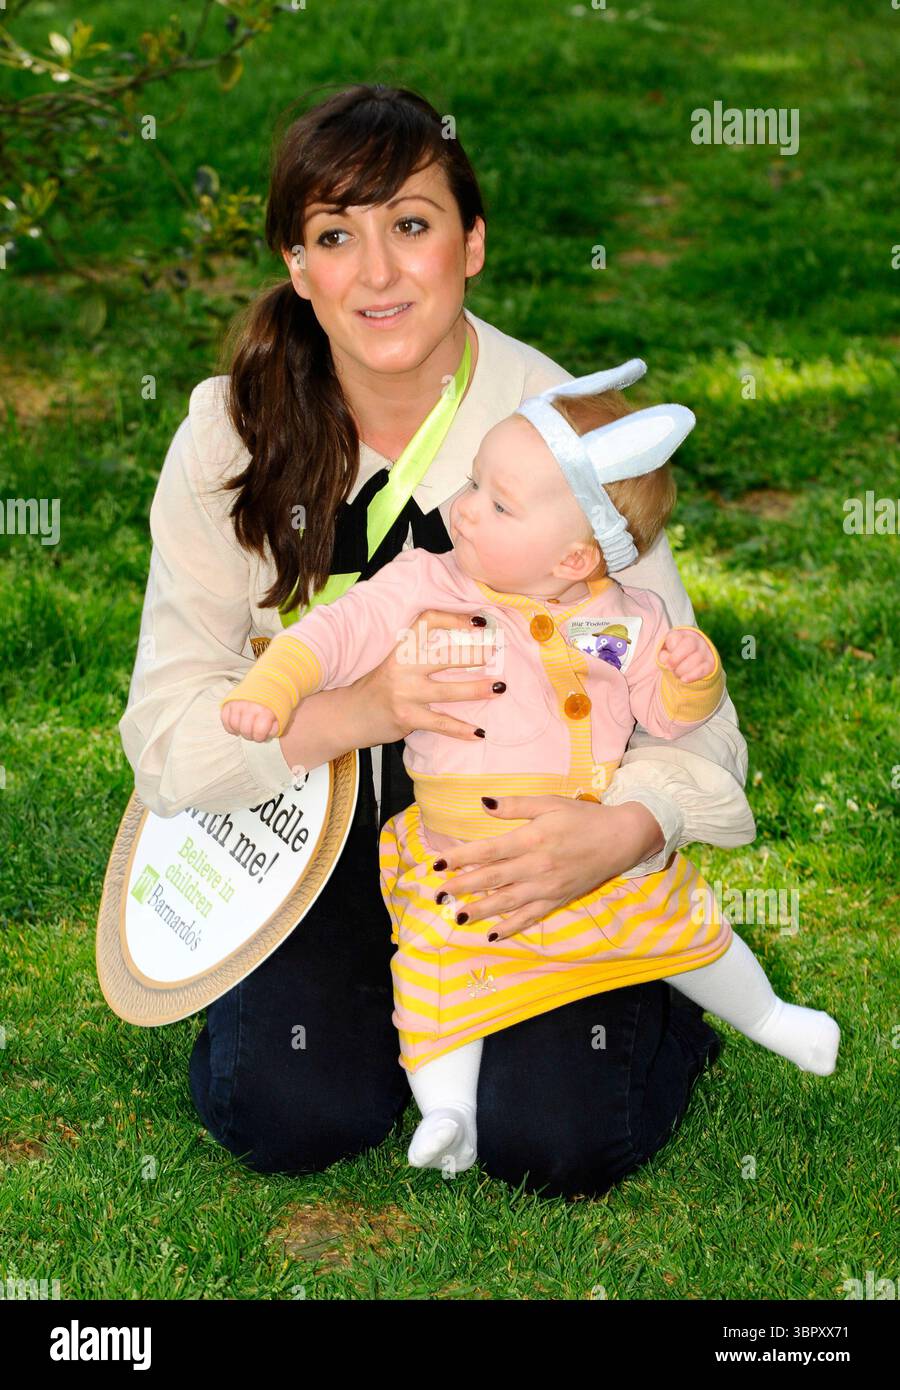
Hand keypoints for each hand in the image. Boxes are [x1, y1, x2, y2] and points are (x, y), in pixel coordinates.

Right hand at [221, 699, 278, 741]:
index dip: (260, 737)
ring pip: (233, 725)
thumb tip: (265, 736)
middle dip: (250, 735)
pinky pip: (224, 718)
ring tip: (246, 728)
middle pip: (245, 730)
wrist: (270, 680)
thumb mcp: (282, 715)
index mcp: (265, 710)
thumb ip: (274, 728)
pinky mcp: (230, 700)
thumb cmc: (276, 700)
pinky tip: (237, 726)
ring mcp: (238, 702)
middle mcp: (250, 706)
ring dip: (239, 730)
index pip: (258, 732)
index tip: (262, 735)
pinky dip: (229, 725)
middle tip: (254, 732)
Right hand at [347, 608, 505, 744]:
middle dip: (474, 655)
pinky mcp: (407, 718)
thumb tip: (467, 648)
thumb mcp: (395, 662)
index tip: (478, 622)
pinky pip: (441, 723)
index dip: (453, 618)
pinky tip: (479, 733)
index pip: (427, 622)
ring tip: (499, 687)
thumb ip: (421, 654)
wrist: (350, 715)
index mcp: (400, 649)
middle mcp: (402, 667)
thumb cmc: (380, 687)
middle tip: (496, 654)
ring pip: (448, 691)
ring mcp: (405, 694)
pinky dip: (462, 730)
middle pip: (444, 656)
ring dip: (477, 689)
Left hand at [432, 796, 664, 939]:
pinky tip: (492, 934)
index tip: (437, 864)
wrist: (621, 839)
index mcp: (532, 839)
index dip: (460, 858)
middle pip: (492, 879)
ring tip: (457, 916)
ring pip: (507, 902)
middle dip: (463, 887)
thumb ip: (516, 806)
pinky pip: (530, 917)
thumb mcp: (550, 803)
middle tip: (438, 894)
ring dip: (480, 910)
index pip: (488, 851)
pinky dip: (511, 927)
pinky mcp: (557, 900)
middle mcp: (537, 866)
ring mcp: (547, 887)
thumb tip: (483, 803)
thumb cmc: (583, 817)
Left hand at [657, 628, 714, 682]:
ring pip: (695, 659)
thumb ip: (663, 656)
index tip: (666, 658)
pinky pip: (703, 669)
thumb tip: (667, 660)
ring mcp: (704, 651)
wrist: (692, 664)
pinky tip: (684, 679)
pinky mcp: (710, 664)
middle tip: (669, 668)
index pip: (675, 637)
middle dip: (675, 659)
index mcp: (681, 634)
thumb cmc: (674, 657)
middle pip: (689, 645)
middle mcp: (695, 640)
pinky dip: (692, 675)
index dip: (670, 649)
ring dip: (681, 670)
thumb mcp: (666, 653)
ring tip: (677, 673)